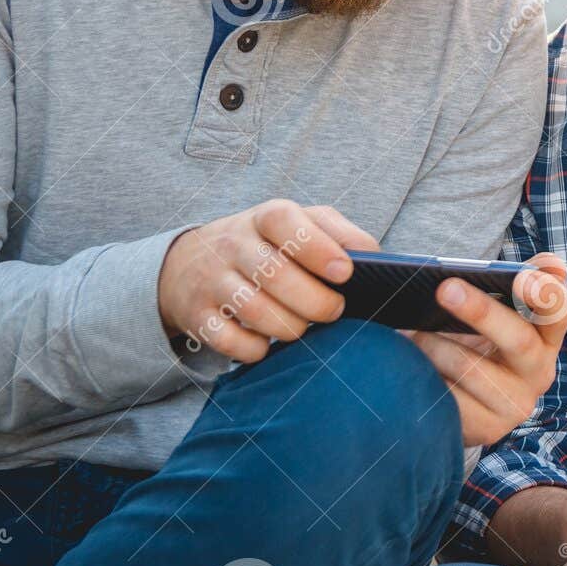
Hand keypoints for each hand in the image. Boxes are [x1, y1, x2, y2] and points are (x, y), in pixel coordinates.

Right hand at [158, 200, 378, 361]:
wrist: (192, 261)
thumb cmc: (267, 245)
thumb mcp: (300, 224)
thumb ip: (339, 233)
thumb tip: (374, 257)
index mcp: (266, 217)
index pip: (287, 222)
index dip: (318, 248)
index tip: (345, 273)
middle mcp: (234, 244)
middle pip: (274, 273)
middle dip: (313, 300)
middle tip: (335, 311)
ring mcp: (211, 279)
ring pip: (253, 309)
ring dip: (288, 326)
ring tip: (304, 326)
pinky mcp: (197, 314)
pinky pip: (228, 339)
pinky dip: (255, 348)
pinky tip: (268, 343)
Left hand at [406, 253, 566, 446]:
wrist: (457, 396)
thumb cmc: (476, 339)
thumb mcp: (498, 309)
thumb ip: (519, 280)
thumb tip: (551, 264)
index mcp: (546, 335)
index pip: (560, 311)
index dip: (546, 294)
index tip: (521, 277)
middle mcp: (540, 371)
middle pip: (519, 339)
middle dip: (481, 312)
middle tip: (445, 288)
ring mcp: (517, 404)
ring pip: (473, 370)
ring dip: (436, 347)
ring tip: (413, 332)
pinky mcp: (490, 429)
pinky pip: (451, 401)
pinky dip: (428, 379)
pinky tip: (412, 368)